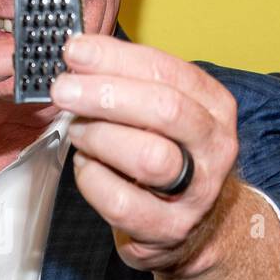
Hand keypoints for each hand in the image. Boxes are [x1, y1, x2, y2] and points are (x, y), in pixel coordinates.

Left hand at [50, 35, 239, 274]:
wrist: (197, 226)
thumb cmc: (169, 156)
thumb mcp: (161, 114)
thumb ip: (128, 84)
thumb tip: (78, 56)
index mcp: (214, 107)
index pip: (167, 71)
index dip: (117, 58)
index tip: (75, 51)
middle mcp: (214, 147)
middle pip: (165, 110)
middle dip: (107, 95)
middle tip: (64, 90)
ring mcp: (197, 192)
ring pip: (149, 158)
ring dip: (100, 138)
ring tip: (77, 131)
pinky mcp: (170, 229)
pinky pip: (121, 202)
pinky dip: (92, 180)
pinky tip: (86, 167)